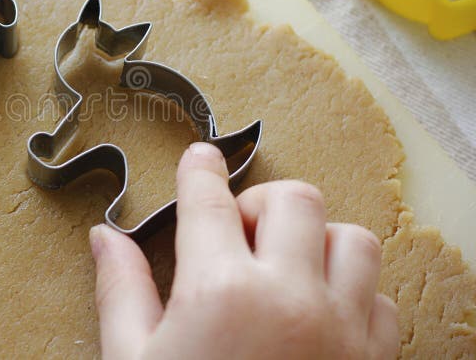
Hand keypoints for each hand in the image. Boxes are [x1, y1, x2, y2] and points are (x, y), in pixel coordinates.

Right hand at [90, 143, 398, 358]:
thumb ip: (122, 292)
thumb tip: (105, 237)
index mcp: (219, 291)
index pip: (209, 200)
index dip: (200, 170)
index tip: (200, 158)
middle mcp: (289, 296)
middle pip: (294, 199)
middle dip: (262, 203)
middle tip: (239, 230)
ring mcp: (341, 328)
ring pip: (352, 238)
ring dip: (318, 240)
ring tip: (285, 266)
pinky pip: (381, 297)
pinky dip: (354, 292)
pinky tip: (319, 314)